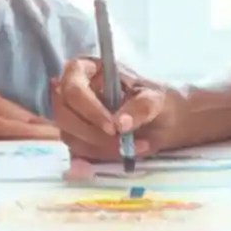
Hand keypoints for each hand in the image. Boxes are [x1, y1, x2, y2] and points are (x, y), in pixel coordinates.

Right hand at [51, 57, 177, 161]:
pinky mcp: (77, 139)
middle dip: (94, 134)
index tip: (112, 127)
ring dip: (100, 148)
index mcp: (87, 70)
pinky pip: (76, 154)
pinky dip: (97, 160)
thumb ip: (140, 107)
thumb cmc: (156, 100)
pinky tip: (121, 158)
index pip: (73, 88)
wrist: (166, 122)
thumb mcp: (156, 99)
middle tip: (124, 144)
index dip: (89, 109)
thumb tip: (121, 123)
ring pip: (69, 136)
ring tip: (133, 148)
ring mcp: (72, 117)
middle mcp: (72, 92)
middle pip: (63, 114)